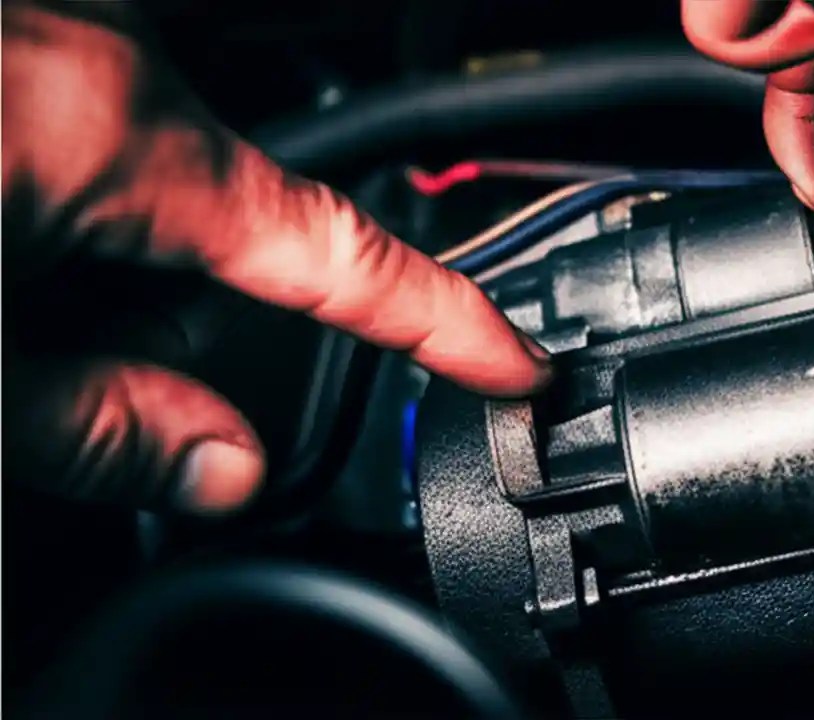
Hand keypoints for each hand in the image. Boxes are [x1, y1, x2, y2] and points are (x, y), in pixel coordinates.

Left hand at [2, 3, 550, 513]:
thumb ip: (94, 428)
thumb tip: (224, 469)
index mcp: (115, 142)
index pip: (343, 255)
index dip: (447, 323)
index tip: (516, 362)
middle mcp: (109, 63)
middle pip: (218, 226)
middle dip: (155, 300)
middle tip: (39, 349)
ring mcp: (65, 26)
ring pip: (146, 176)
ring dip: (91, 240)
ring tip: (0, 271)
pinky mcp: (34, 26)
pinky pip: (95, 121)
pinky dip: (56, 182)